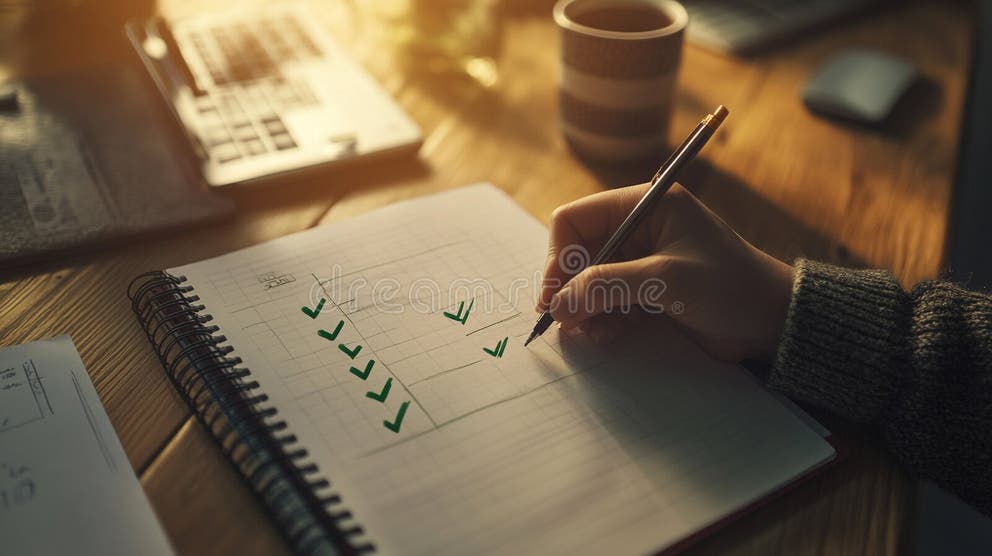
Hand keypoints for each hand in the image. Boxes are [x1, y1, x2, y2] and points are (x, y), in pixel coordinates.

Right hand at [538, 183, 793, 361]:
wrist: (773, 321)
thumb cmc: (731, 287)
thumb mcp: (666, 280)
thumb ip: (607, 285)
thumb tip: (558, 304)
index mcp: (646, 204)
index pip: (576, 219)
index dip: (557, 256)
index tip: (552, 295)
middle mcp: (640, 226)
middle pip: (578, 252)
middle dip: (569, 287)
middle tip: (566, 321)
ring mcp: (642, 259)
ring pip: (589, 280)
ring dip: (584, 307)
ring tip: (592, 331)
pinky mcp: (647, 289)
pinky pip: (606, 300)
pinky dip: (601, 318)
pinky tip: (610, 333)